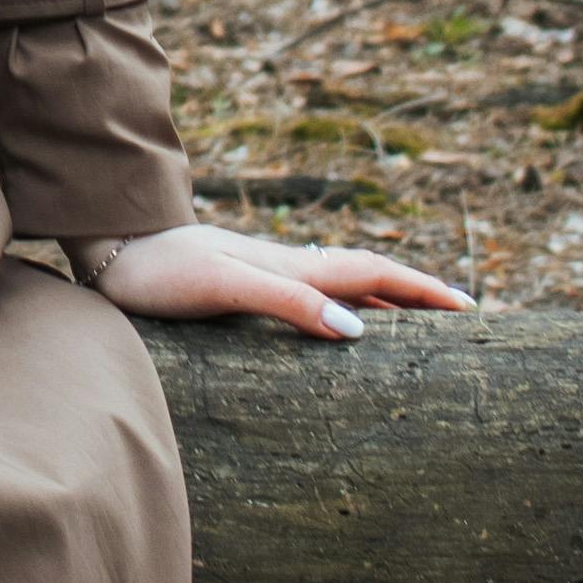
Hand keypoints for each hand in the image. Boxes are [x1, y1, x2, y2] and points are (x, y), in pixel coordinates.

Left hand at [82, 223, 474, 344]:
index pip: (376, 274)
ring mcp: (270, 273)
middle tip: (463, 313)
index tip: (469, 307)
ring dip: (388, 300)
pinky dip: (349, 307)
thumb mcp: (225, 287)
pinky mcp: (248, 286)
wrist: (113, 250)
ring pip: (346, 285)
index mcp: (294, 266)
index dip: (424, 290)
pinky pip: (317, 295)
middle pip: (370, 277)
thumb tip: (357, 332)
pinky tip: (344, 322)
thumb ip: (288, 303)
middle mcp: (290, 266)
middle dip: (419, 293)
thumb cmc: (162, 274)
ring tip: (421, 322)